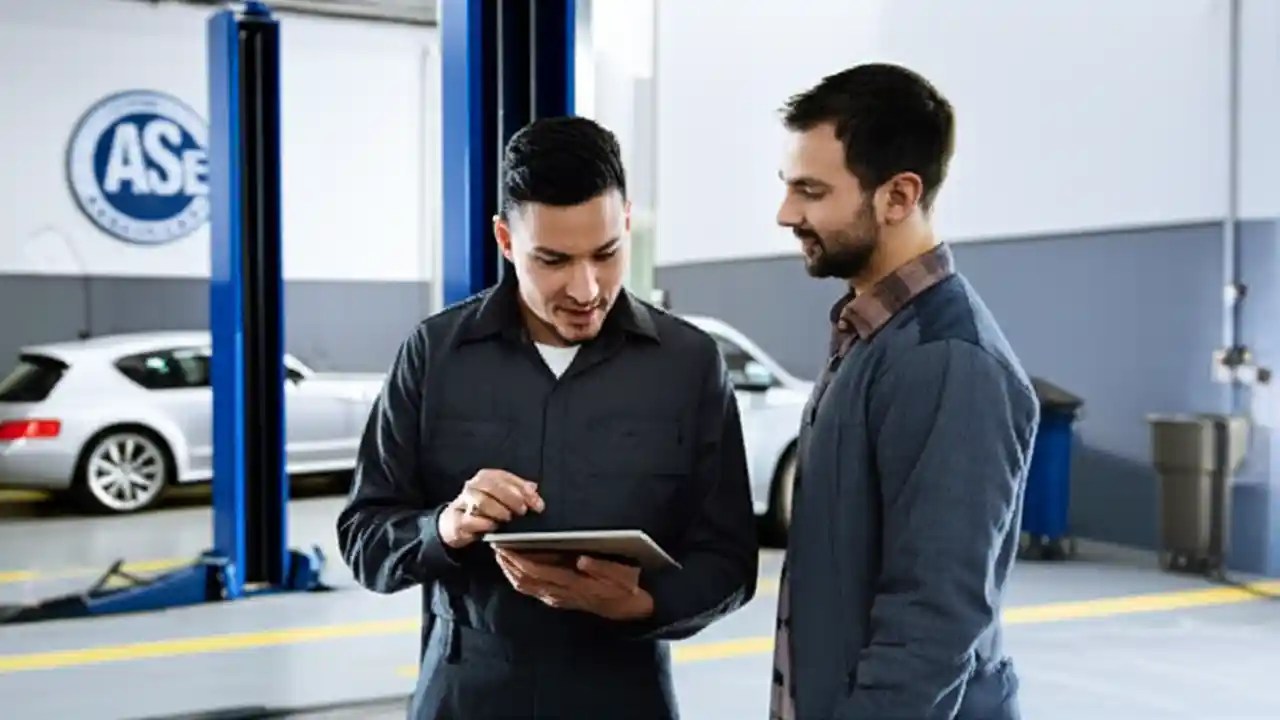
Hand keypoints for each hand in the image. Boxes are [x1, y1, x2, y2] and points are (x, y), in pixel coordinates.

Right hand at [438, 469, 544, 548]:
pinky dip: (484, 523)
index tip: (538, 504)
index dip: (523, 489)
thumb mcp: (502, 497)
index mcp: (485, 477)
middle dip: (512, 498)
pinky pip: (470, 520)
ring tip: (509, 518)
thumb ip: (518, 491)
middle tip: (523, 511)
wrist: (456, 523)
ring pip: (481, 501)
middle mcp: (473, 486)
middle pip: (493, 486)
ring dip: (498, 510)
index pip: (505, 477)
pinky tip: (493, 527)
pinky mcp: (457, 521)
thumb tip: (534, 487)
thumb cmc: (484, 509)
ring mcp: (463, 502)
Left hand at [494, 549, 654, 621]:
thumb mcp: (621, 575)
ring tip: (500, 553)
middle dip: (507, 563)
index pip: (536, 571)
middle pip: (523, 580)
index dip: (517, 559)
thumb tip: (582, 559)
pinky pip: (531, 589)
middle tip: (495, 544)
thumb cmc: (623, 587)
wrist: (627, 609)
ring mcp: (556, 598)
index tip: (505, 544)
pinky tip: (514, 566)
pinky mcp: (557, 598)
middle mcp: (559, 593)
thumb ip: (601, 568)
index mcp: (572, 584)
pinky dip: (518, 577)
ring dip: (509, 570)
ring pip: (524, 587)